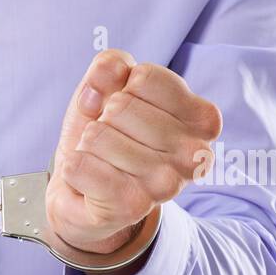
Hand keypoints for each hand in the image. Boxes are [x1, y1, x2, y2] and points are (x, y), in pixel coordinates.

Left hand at [45, 49, 221, 255]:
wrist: (85, 192)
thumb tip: (113, 68)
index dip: (121, 85)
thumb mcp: (107, 90)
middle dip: (103, 117)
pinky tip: (90, 179)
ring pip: (97, 136)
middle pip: (120, 105)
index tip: (126, 105)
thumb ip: (110, 67)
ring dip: (88, 144)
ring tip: (103, 159)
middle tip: (112, 138)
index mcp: (202, 118)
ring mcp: (166, 184)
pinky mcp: (131, 207)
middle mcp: (194, 154)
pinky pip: (79, 166)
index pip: (145, 77)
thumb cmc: (109, 133)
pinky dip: (73, 167)